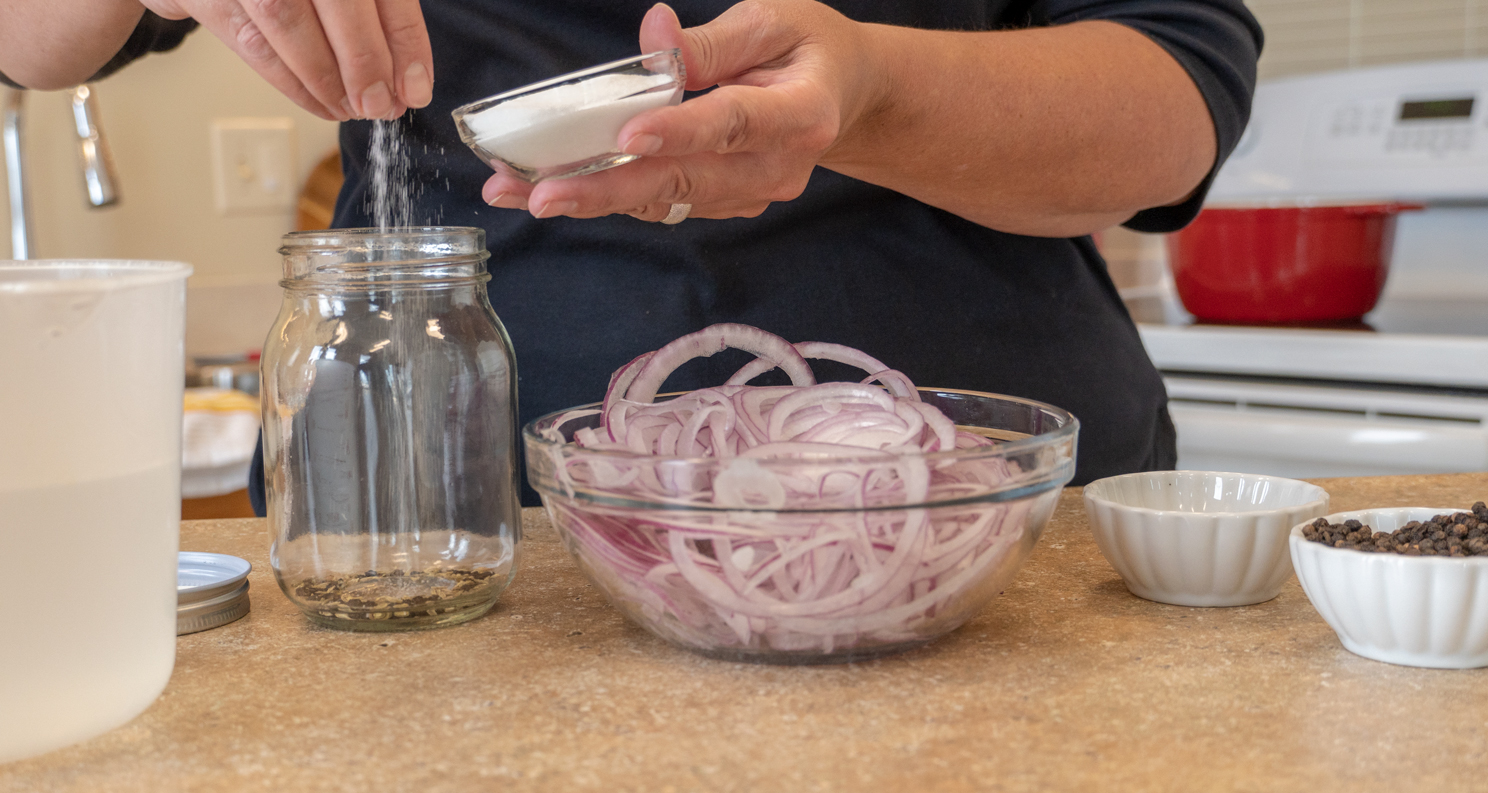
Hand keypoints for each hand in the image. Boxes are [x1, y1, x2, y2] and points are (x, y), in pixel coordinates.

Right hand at [143, 0, 432, 120]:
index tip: (416, 87)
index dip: (405, 43)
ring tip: (355, 110)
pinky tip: (322, 103)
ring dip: (329, 81)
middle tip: (382, 105)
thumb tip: (408, 80)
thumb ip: (378, 15)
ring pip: (289, 24)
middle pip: (338, 2)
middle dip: (365, 65)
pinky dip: (294, 84)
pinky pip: (254, 45)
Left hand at [482, 1, 883, 220]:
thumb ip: (713, 40)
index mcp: (800, 114)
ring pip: (664, 201)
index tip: (627, 136)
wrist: (844, 96)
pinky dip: (608, 196)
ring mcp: (751, 194)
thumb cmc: (809, 50)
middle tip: (541, 193)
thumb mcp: (774, 21)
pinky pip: (662, 204)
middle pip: (685, 181)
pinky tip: (553, 188)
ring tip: (520, 191)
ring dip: (591, 197)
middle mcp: (776, 167)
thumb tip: (653, 36)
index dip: (680, 131)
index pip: (733, 124)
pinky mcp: (726, 203)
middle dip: (607, 189)